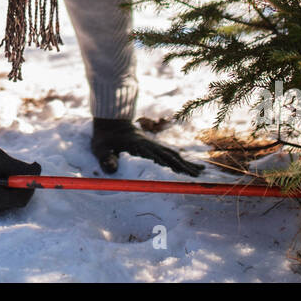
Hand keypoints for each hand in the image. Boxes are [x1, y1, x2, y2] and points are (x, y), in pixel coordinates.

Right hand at [0, 135, 41, 216]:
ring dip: (12, 184)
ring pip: (8, 199)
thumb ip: (19, 167)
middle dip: (22, 184)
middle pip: (15, 201)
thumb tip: (38, 171)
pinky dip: (2, 187)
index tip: (34, 169)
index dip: (32, 185)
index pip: (21, 200)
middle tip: (22, 166)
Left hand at [90, 118, 204, 176]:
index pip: (156, 161)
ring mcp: (153, 144)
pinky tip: (189, 163)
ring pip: (173, 155)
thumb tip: (111, 169)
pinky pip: (170, 152)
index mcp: (139, 148)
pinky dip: (181, 159)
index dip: (168, 169)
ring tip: (200, 171)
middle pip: (170, 158)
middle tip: (198, 178)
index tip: (180, 178)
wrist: (111, 121)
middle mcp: (150, 146)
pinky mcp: (153, 145)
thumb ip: (105, 159)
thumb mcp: (100, 148)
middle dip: (184, 168)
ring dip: (186, 163)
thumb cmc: (104, 138)